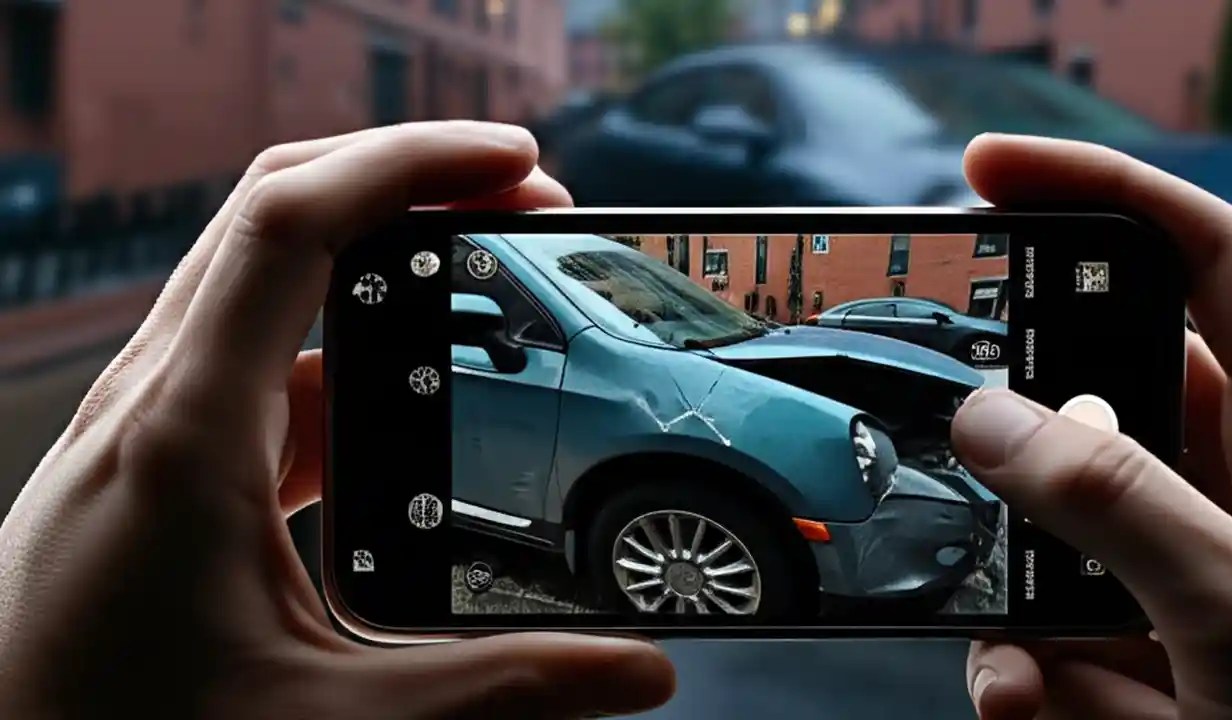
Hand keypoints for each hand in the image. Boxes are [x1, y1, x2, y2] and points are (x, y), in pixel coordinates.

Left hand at [0, 122, 674, 718]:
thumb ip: (495, 692)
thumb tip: (631, 672)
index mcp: (189, 432)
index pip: (294, 223)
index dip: (410, 162)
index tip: (517, 163)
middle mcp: (159, 400)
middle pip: (282, 217)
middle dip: (411, 185)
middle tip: (521, 207)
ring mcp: (155, 421)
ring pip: (269, 282)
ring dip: (377, 258)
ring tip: (479, 282)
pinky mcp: (166, 456)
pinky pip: (262, 359)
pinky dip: (346, 341)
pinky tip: (404, 398)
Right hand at [953, 134, 1231, 718]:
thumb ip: (1115, 502)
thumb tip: (989, 418)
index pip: (1204, 258)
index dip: (1102, 192)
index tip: (988, 171)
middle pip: (1098, 401)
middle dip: (1017, 430)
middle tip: (950, 436)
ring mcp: (1185, 566)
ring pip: (1055, 533)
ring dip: (1017, 598)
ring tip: (1024, 665)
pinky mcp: (1148, 645)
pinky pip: (1053, 629)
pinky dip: (1030, 672)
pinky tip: (1033, 703)